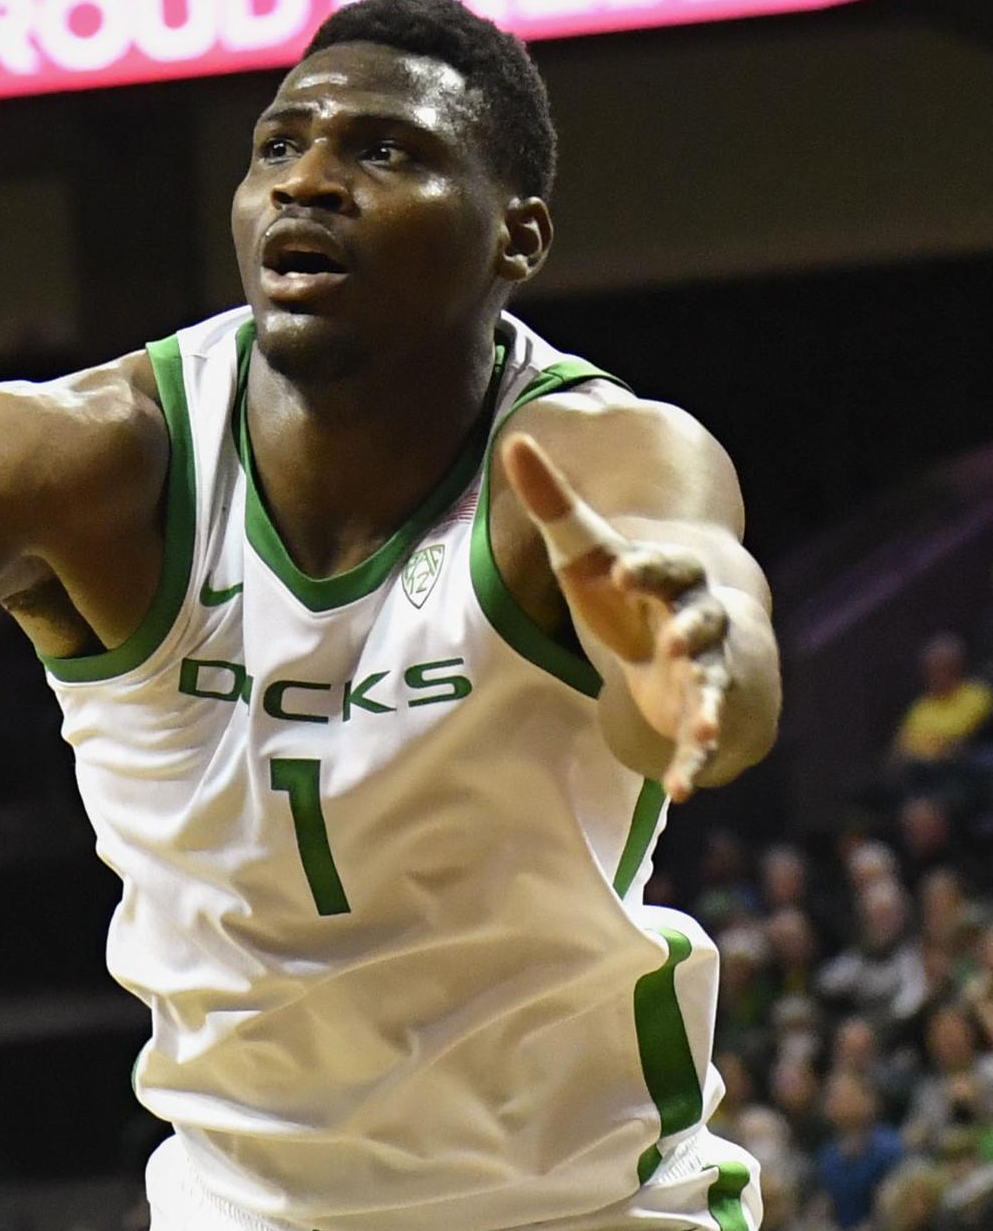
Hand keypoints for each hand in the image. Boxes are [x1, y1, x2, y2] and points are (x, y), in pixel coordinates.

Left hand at [502, 434, 733, 800]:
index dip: (646, 568)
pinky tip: (680, 789)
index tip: (624, 570)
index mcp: (671, 578)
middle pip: (703, 624)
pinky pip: (706, 739)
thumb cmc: (631, 591)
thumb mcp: (587, 551)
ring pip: (717, 684)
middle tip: (677, 639)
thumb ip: (554, 503)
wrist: (689, 635)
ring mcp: (711, 669)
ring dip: (709, 705)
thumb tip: (513, 441)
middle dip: (693, 631)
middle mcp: (701, 621)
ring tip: (700, 728)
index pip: (664, 567)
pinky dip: (693, 762)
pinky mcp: (706, 711)